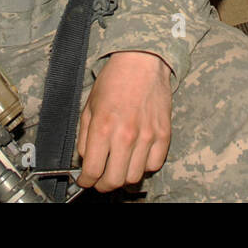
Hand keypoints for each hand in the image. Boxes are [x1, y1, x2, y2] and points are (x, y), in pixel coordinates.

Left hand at [76, 51, 171, 191]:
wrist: (141, 62)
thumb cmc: (114, 81)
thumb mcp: (89, 107)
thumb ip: (83, 138)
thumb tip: (85, 160)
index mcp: (103, 128)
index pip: (92, 170)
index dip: (85, 181)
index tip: (85, 180)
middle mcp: (125, 135)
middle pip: (113, 180)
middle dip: (103, 185)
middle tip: (100, 180)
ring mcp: (147, 136)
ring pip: (134, 177)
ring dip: (123, 177)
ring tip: (118, 167)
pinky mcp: (163, 134)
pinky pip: (154, 165)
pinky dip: (144, 166)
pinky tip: (137, 156)